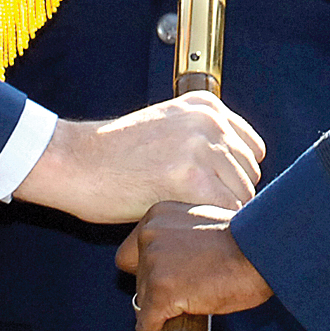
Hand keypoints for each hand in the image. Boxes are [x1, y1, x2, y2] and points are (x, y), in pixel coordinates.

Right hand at [13, 93, 265, 223]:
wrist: (76, 162)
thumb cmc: (116, 155)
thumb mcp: (168, 129)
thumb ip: (205, 141)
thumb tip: (244, 179)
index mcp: (207, 105)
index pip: (252, 149)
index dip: (234, 177)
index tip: (212, 194)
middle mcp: (209, 120)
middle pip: (250, 174)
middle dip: (228, 197)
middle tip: (195, 212)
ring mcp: (202, 146)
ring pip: (243, 196)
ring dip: (219, 213)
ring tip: (187, 218)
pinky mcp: (191, 177)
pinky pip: (226, 212)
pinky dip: (211, 225)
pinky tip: (185, 226)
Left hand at [116, 201, 274, 330]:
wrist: (263, 251)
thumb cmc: (245, 240)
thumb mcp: (201, 223)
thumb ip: (177, 237)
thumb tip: (168, 266)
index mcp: (157, 215)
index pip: (132, 251)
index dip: (148, 270)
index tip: (169, 279)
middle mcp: (149, 235)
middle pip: (136, 278)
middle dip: (157, 289)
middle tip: (186, 293)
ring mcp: (153, 263)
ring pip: (142, 301)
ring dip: (163, 308)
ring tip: (193, 305)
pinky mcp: (161, 291)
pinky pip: (146, 324)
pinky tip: (180, 327)